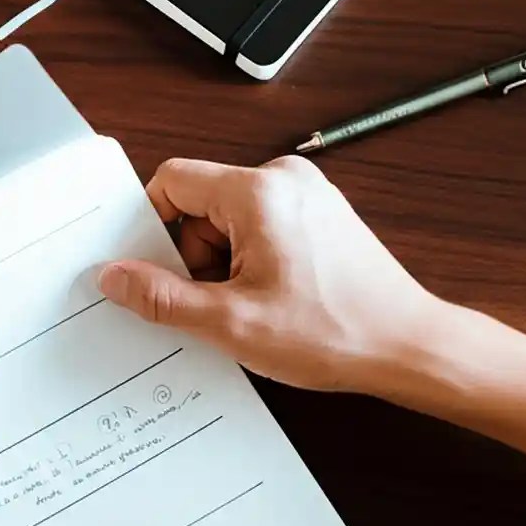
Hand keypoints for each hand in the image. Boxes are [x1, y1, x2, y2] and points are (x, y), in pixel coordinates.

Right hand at [98, 156, 441, 393]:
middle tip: (211, 302)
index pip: (171, 180)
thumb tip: (114, 277)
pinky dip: (250, 262)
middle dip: (192, 256)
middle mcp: (284, 179)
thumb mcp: (229, 322)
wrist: (410, 346)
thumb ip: (162, 297)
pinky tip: (269, 301)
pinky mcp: (319, 215)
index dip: (152, 227)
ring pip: (228, 220)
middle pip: (199, 204)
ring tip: (249, 306)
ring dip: (222, 264)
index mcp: (257, 192)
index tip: (155, 269)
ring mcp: (306, 195)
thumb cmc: (336, 331)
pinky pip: (259, 228)